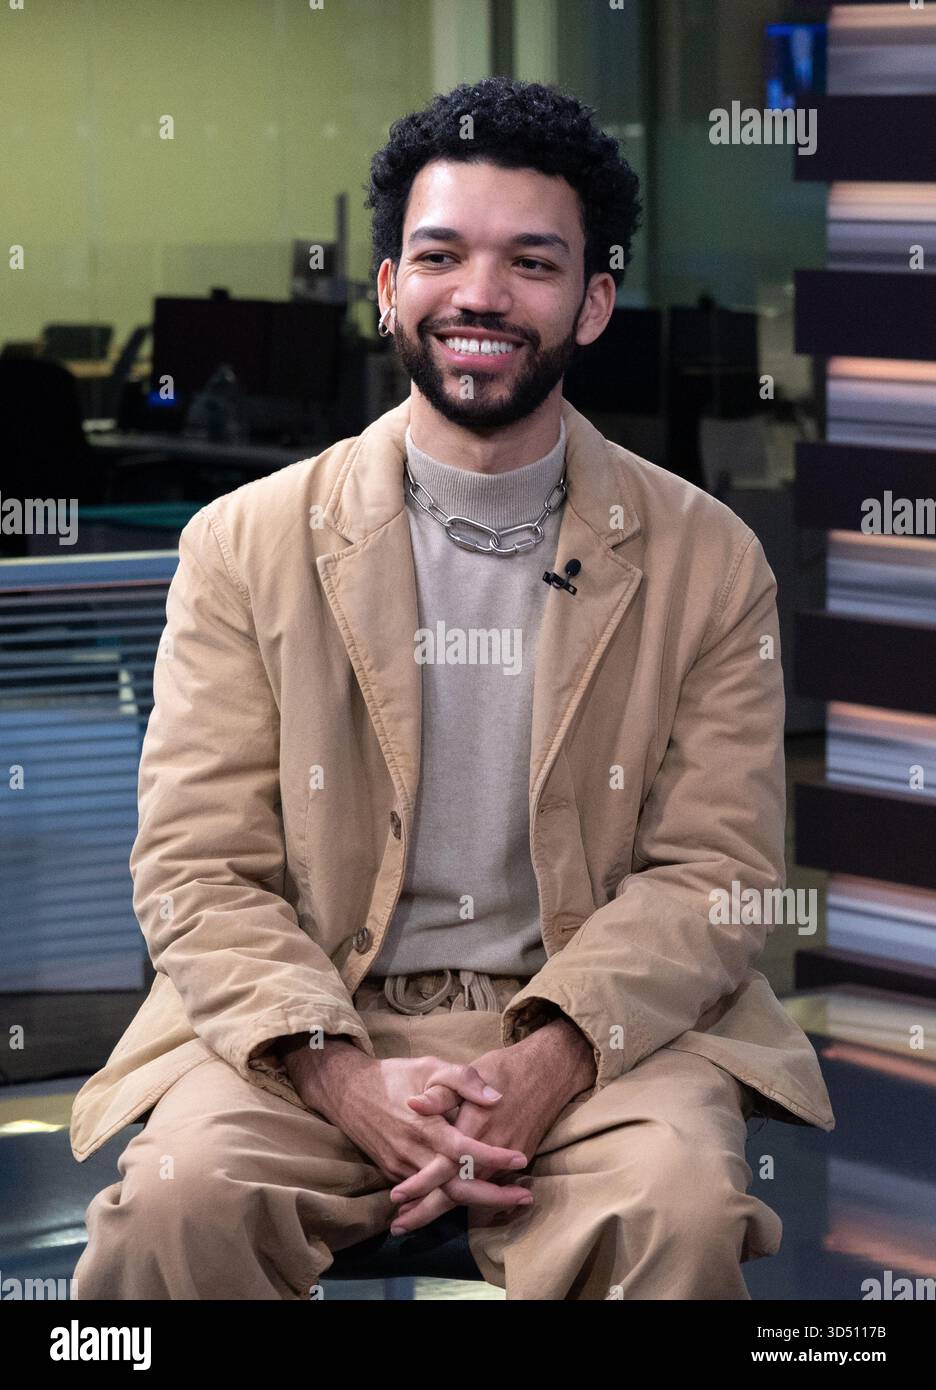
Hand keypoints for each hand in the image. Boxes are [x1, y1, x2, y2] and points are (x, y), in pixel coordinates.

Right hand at [288, 1041, 532, 1204]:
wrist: (348, 1091)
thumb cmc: (395, 1076)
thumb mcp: (430, 1067)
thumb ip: (463, 1079)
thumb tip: (495, 1097)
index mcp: (426, 1126)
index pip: (464, 1150)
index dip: (493, 1156)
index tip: (521, 1157)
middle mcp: (414, 1153)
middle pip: (457, 1186)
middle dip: (493, 1196)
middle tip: (526, 1196)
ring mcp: (402, 1167)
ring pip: (443, 1195)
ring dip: (477, 1202)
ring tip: (511, 1202)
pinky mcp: (395, 1173)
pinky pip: (427, 1193)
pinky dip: (452, 1199)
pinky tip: (479, 1199)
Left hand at [387, 1018, 595, 1234]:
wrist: (548, 1072)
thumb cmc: (504, 1068)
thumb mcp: (469, 1071)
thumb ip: (443, 1092)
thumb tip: (414, 1104)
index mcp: (474, 1128)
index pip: (444, 1167)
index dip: (420, 1184)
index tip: (396, 1197)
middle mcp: (490, 1151)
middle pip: (457, 1192)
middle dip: (427, 1212)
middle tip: (398, 1227)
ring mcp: (506, 1159)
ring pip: (472, 1195)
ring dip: (443, 1210)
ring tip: (414, 1220)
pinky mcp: (517, 1160)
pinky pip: (489, 1187)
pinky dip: (470, 1202)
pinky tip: (452, 1207)